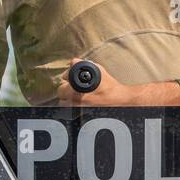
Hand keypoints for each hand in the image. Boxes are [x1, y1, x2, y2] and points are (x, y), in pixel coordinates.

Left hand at [57, 59, 179, 108]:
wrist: (118, 102)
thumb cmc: (109, 86)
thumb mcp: (97, 71)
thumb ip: (82, 65)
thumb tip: (74, 62)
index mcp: (76, 88)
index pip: (63, 79)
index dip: (67, 77)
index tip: (71, 78)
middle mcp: (74, 100)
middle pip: (60, 92)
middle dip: (66, 89)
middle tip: (73, 88)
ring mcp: (75, 110)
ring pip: (63, 103)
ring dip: (67, 99)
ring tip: (77, 96)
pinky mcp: (78, 117)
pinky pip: (69, 112)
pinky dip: (72, 107)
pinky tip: (80, 104)